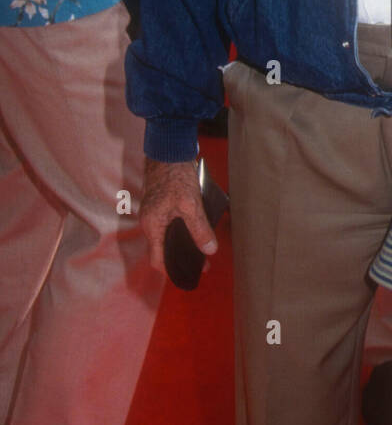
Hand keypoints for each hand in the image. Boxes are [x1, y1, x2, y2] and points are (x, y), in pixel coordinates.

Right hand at [139, 158, 216, 273]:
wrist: (168, 149)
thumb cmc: (176, 175)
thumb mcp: (191, 204)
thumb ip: (199, 229)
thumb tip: (209, 250)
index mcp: (152, 226)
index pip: (158, 260)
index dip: (172, 271)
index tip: (189, 275)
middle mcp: (149, 222)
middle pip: (163, 249)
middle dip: (182, 257)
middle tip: (204, 262)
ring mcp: (153, 212)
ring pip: (167, 235)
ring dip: (183, 242)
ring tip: (204, 246)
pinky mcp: (159, 203)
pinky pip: (169, 223)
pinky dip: (181, 229)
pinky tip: (198, 227)